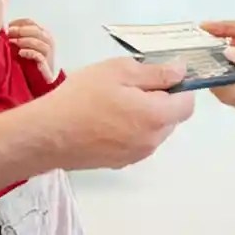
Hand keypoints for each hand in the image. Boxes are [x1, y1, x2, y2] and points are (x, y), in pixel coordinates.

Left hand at [9, 18, 56, 82]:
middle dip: (19, 30)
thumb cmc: (30, 60)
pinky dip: (29, 52)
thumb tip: (3, 28)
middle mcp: (46, 40)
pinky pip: (39, 55)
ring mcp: (48, 51)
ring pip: (37, 41)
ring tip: (12, 42)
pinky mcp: (46, 63)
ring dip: (23, 40)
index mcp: (41, 32)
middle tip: (7, 32)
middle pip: (34, 30)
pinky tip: (20, 53)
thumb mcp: (23, 45)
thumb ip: (17, 36)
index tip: (6, 26)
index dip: (17, 23)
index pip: (29, 22)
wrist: (42, 78)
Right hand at [35, 57, 194, 169]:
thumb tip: (180, 72)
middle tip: (129, 85)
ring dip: (144, 115)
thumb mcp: (119, 71)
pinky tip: (104, 119)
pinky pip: (136, 141)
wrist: (47, 134)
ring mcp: (136, 155)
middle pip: (171, 118)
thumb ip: (155, 72)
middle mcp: (152, 141)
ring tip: (113, 101)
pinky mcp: (119, 162)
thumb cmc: (82, 97)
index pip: (187, 103)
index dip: (179, 87)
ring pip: (153, 131)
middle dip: (160, 100)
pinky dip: (130, 129)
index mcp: (156, 116)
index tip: (158, 76)